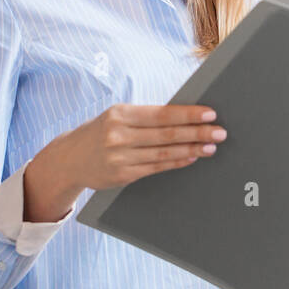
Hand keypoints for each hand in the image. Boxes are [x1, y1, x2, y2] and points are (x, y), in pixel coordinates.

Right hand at [50, 103, 227, 190]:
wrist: (69, 159)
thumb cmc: (100, 132)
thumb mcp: (117, 116)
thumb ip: (145, 117)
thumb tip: (183, 115)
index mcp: (120, 114)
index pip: (162, 114)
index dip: (188, 114)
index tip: (210, 114)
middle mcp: (119, 135)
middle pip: (167, 134)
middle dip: (197, 133)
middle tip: (219, 132)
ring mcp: (120, 157)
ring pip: (164, 152)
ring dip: (192, 149)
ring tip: (211, 147)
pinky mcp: (122, 175)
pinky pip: (156, 168)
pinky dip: (176, 162)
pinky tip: (191, 158)